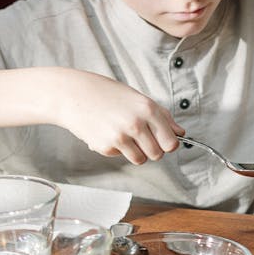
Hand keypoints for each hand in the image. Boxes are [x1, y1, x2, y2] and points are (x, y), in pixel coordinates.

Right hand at [52, 70, 183, 164]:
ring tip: (124, 135)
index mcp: (148, 109)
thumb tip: (181, 133)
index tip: (163, 141)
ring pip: (140, 159)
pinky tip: (107, 132)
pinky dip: (116, 149)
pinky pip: (120, 156)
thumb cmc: (107, 94)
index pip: (171, 142)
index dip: (169, 144)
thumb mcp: (138, 99)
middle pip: (158, 154)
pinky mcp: (106, 147)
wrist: (73, 95)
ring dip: (135, 152)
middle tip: (142, 139)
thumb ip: (162, 116)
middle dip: (152, 150)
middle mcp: (136, 124)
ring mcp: (120, 137)